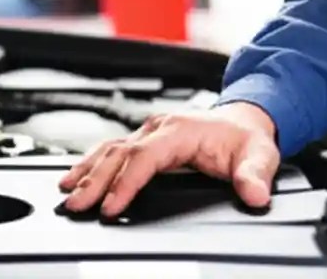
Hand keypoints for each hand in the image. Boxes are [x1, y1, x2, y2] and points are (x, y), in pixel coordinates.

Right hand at [58, 102, 279, 217]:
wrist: (245, 120)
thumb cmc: (247, 139)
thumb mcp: (260, 155)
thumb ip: (255, 175)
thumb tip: (255, 194)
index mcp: (182, 130)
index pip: (146, 156)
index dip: (126, 182)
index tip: (111, 207)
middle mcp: (161, 127)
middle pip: (119, 153)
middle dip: (95, 180)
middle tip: (76, 205)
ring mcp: (150, 131)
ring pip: (110, 149)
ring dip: (87, 170)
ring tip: (66, 191)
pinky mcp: (145, 139)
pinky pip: (112, 149)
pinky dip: (92, 163)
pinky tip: (76, 177)